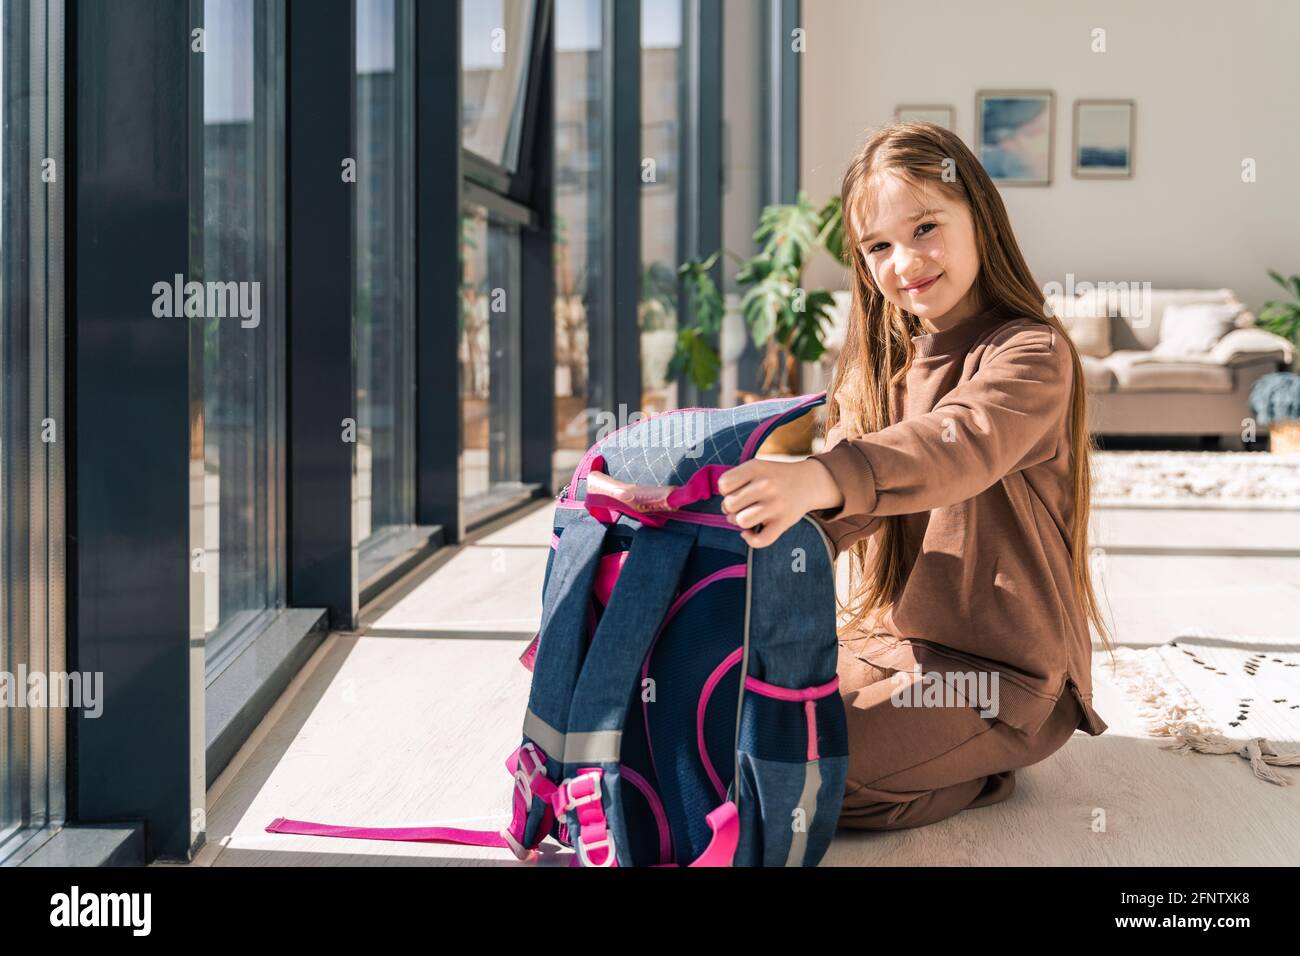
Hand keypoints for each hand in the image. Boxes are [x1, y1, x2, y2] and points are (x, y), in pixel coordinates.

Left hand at [717, 458, 844, 547]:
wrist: (809, 481)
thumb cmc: (774, 477)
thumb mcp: (756, 467)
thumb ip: (736, 482)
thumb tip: (725, 510)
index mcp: (756, 468)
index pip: (724, 485)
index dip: (725, 491)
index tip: (736, 491)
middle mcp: (766, 485)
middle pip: (729, 504)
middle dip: (730, 508)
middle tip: (741, 506)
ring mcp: (776, 504)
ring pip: (742, 521)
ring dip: (739, 522)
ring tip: (745, 517)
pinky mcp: (784, 522)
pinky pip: (760, 540)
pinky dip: (750, 539)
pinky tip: (750, 533)